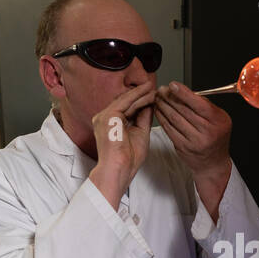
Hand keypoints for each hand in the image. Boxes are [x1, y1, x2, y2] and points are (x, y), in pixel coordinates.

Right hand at [90, 82, 154, 208]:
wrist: (119, 169)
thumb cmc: (128, 159)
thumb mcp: (140, 133)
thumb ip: (143, 118)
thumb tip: (150, 104)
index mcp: (110, 124)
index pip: (125, 108)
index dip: (139, 101)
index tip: (152, 96)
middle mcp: (104, 118)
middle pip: (124, 102)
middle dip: (140, 94)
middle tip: (154, 87)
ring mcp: (104, 116)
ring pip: (126, 100)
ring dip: (141, 93)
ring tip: (154, 88)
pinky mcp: (108, 115)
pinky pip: (126, 101)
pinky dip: (138, 96)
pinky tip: (148, 91)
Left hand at [155, 81, 231, 181]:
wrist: (213, 163)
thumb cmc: (216, 137)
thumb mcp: (219, 119)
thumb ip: (206, 106)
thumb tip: (184, 92)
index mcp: (218, 121)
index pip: (200, 104)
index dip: (184, 93)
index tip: (173, 85)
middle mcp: (208, 132)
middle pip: (184, 110)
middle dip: (170, 98)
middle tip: (162, 90)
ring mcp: (195, 141)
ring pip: (175, 119)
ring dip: (164, 106)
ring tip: (158, 98)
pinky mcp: (183, 148)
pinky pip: (169, 129)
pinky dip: (162, 118)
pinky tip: (158, 111)